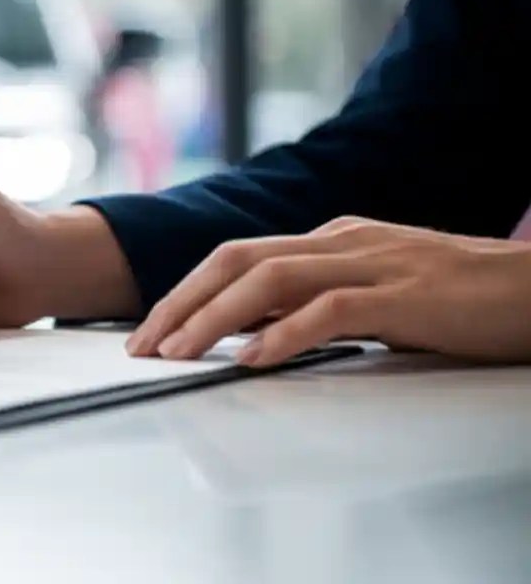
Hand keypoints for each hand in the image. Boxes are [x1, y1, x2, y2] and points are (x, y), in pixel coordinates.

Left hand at [127, 215, 530, 366]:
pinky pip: (331, 310)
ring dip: (214, 319)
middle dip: (181, 303)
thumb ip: (315, 304)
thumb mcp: (373, 294)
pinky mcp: (405, 295)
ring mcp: (372, 263)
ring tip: (177, 353)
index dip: (186, 292)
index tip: (149, 330)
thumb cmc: (458, 297)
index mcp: (329, 239)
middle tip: (141, 346)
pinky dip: (284, 334)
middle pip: (236, 260)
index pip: (236, 257)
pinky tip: (253, 360)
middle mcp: (341, 241)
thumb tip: (250, 332)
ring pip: (270, 280)